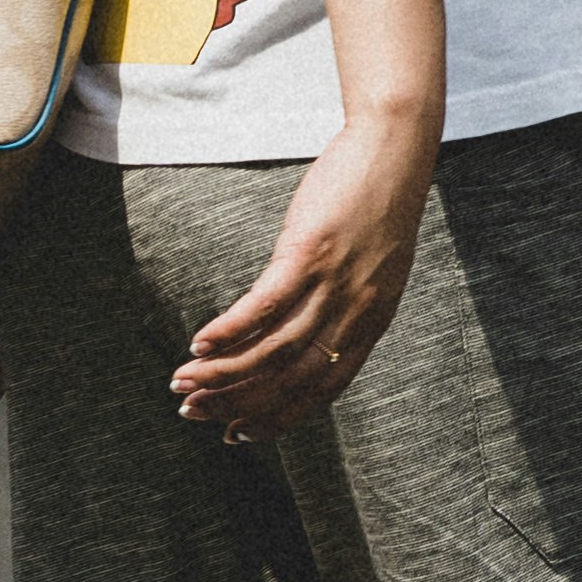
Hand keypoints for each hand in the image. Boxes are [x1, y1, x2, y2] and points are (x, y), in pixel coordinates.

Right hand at [170, 121, 430, 441]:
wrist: (396, 148)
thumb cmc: (378, 203)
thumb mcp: (373, 268)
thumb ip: (346, 305)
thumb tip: (308, 331)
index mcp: (371, 323)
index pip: (322, 390)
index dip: (278, 417)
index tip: (239, 433)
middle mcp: (355, 313)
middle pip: (291, 378)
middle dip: (238, 404)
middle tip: (194, 414)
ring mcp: (333, 284)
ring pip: (273, 349)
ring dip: (223, 373)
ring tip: (185, 383)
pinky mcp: (311, 252)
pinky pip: (264, 304)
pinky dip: (229, 329)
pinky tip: (199, 343)